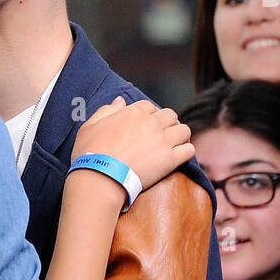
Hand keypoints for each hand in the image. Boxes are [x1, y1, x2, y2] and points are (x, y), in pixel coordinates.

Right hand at [72, 96, 195, 190]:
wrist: (100, 178)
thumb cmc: (90, 153)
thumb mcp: (89, 127)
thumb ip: (106, 111)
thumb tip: (120, 101)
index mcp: (132, 113)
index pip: (149, 106)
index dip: (148, 115)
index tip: (145, 125)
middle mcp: (151, 123)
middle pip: (170, 115)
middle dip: (167, 122)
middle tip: (161, 134)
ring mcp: (163, 141)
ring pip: (184, 130)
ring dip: (179, 136)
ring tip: (173, 145)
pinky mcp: (170, 159)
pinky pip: (189, 150)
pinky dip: (186, 152)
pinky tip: (178, 157)